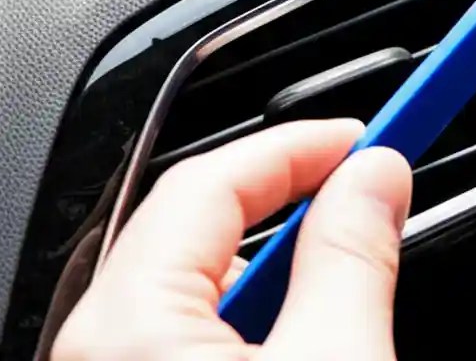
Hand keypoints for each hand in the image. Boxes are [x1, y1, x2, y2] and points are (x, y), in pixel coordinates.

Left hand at [51, 119, 411, 359]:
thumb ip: (352, 261)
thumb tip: (375, 177)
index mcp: (128, 326)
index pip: (210, 182)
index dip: (298, 146)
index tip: (366, 136)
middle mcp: (100, 351)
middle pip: (199, 228)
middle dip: (290, 202)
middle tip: (366, 192)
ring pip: (197, 287)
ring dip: (275, 268)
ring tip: (347, 283)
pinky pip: (189, 336)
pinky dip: (254, 321)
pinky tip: (305, 341)